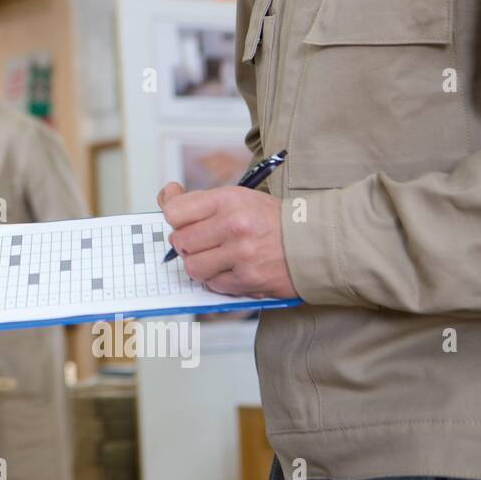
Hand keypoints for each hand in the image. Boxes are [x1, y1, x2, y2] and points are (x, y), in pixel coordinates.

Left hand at [156, 182, 297, 299]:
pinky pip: (213, 284)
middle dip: (186, 244)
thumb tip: (166, 195)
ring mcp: (241, 254)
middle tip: (202, 242)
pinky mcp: (249, 279)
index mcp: (227, 200)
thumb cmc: (271, 219)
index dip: (176, 219)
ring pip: (193, 267)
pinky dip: (218, 280)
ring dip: (200, 265)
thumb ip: (198, 200)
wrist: (315, 241)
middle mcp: (233, 225)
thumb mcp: (236, 197)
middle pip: (180, 242)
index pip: (173, 212)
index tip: (185, 221)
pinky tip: (232, 269)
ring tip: (215, 257)